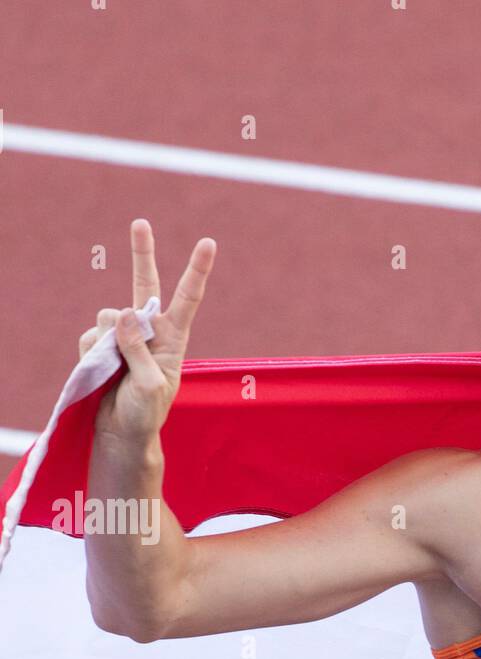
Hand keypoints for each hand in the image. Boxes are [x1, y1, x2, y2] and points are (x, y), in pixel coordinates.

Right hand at [81, 218, 215, 444]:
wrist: (121, 432)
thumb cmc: (146, 413)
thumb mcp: (150, 386)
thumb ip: (139, 349)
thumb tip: (125, 312)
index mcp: (173, 339)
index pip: (187, 299)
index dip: (197, 271)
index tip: (208, 242)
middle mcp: (149, 331)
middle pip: (145, 285)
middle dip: (142, 253)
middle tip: (141, 223)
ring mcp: (123, 336)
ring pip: (109, 316)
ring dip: (109, 341)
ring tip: (116, 372)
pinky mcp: (100, 345)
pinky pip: (90, 337)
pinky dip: (92, 353)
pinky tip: (100, 372)